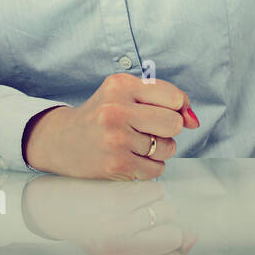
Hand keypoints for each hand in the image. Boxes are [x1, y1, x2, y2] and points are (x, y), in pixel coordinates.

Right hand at [23, 73, 198, 179]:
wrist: (61, 141)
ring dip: (158, 150)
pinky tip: (131, 158)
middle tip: (148, 130)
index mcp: (120, 85)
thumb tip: (193, 120)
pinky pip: (156, 169)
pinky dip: (149, 167)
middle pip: (173, 123)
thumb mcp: (125, 94)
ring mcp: (116, 138)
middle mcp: (116, 110)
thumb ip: (163, 99)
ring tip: (135, 144)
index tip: (168, 112)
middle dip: (167, 130)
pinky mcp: (116, 164)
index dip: (178, 108)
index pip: (173, 97)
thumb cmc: (100, 115)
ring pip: (167, 148)